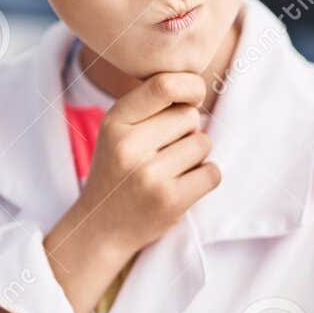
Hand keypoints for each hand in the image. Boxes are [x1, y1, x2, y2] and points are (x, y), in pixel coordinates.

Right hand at [44, 72, 220, 312]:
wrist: (102, 227)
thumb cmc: (120, 171)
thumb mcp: (119, 132)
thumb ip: (150, 106)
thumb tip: (197, 85)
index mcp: (115, 122)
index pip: (163, 86)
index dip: (189, 86)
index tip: (194, 96)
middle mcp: (128, 146)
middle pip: (190, 116)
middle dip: (188, 130)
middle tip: (166, 151)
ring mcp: (149, 175)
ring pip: (203, 143)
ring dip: (197, 156)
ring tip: (172, 169)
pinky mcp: (170, 200)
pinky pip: (212, 173)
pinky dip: (205, 177)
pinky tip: (183, 185)